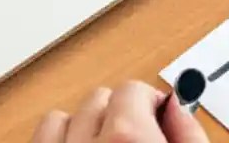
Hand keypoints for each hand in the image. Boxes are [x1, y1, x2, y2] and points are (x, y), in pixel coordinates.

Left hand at [31, 81, 208, 142]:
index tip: (157, 117)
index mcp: (127, 139)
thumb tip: (179, 110)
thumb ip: (190, 136)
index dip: (150, 104)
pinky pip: (39, 138)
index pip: (132, 91)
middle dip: (119, 113)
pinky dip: (57, 140)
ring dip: (83, 127)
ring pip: (60, 118)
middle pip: (98, 99)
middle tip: (138, 138)